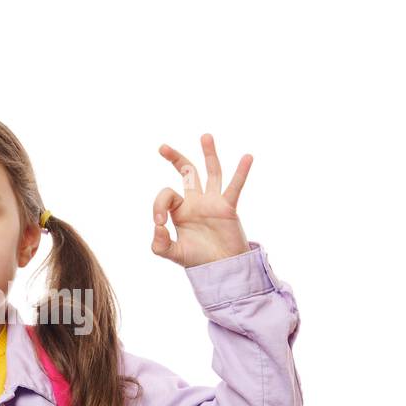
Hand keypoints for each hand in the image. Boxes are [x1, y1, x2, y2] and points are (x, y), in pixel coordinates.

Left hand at [152, 133, 252, 267]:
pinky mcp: (228, 208)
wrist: (221, 269)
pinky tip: (247, 157)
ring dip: (208, 154)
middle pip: (187, 173)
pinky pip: (235, 187)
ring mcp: (213, 202)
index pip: (167, 195)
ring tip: (205, 136)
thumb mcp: (172, 253)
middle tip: (162, 147)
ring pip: (211, 172)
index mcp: (180, 210)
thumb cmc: (198, 261)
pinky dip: (241, 172)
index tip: (159, 223)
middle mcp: (196, 202)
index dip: (158, 205)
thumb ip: (159, 243)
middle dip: (175, 159)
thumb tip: (158, 225)